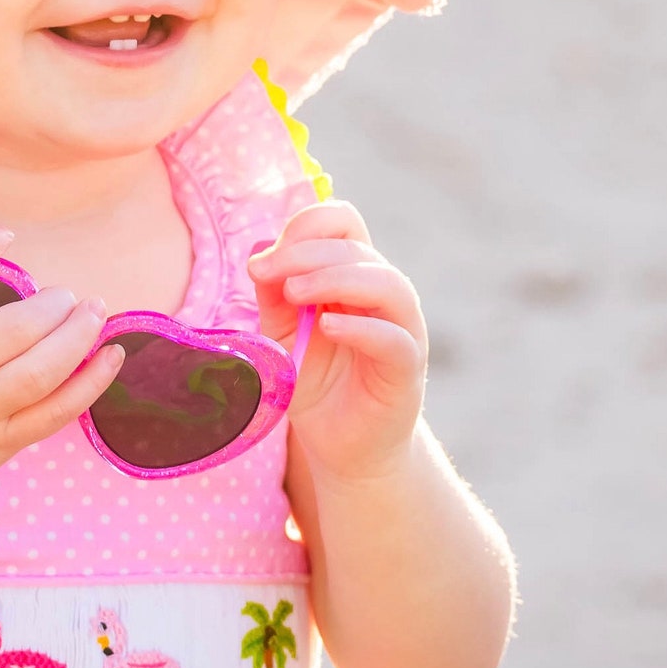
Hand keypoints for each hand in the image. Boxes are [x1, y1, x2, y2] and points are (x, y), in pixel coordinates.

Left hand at [248, 202, 426, 483]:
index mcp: (352, 274)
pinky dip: (362, 328)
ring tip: (294, 293)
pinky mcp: (406, 370)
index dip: (304, 228)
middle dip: (305, 253)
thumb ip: (272, 293)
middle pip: (357, 248)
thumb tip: (260, 251)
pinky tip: (328, 328)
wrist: (341, 445)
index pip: (342, 222)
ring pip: (387, 283)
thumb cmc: (314, 381)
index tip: (263, 261)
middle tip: (265, 273)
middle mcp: (382, 294)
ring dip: (336, 279)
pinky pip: (395, 339)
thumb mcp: (280, 332)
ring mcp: (401, 329)